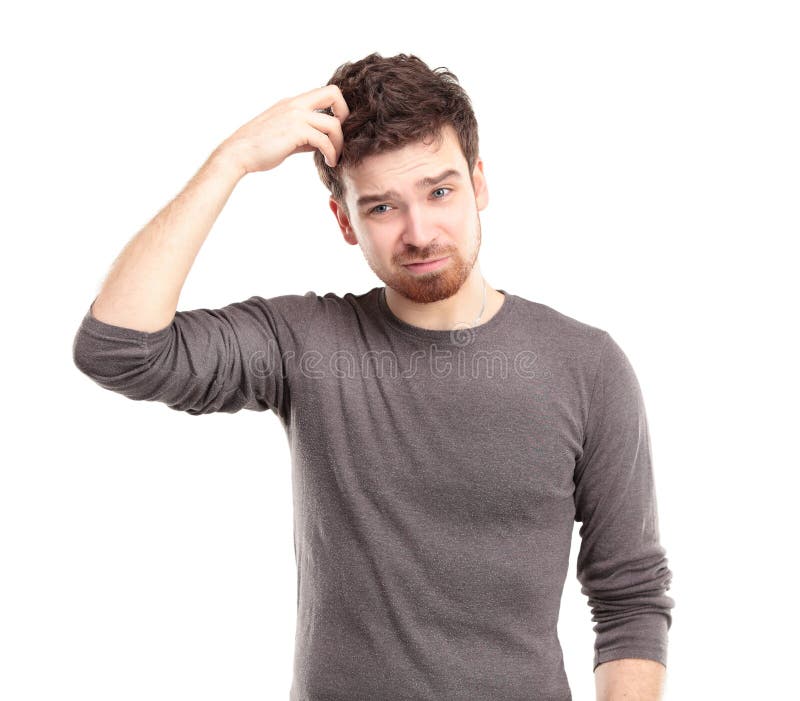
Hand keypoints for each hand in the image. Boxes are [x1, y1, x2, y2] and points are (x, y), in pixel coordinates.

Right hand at [218, 84, 349, 174]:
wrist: (238, 153)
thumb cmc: (258, 148)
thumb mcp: (285, 136)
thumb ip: (304, 135)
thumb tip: (320, 143)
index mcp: (292, 103)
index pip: (326, 92)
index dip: (339, 108)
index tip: (337, 129)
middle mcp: (295, 104)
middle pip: (334, 94)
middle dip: (345, 116)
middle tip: (341, 138)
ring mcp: (296, 116)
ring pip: (333, 123)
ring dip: (339, 144)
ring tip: (334, 158)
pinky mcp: (296, 131)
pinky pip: (324, 140)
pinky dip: (331, 153)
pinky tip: (329, 162)